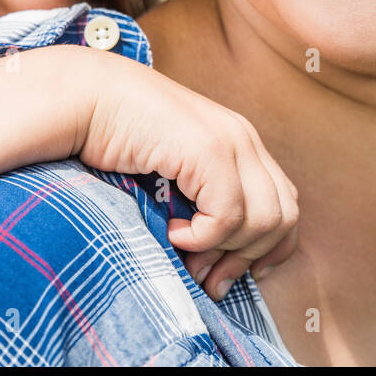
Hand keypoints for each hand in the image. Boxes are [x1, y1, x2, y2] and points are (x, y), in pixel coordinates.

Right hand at [75, 50, 298, 300]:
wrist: (88, 97)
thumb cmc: (119, 140)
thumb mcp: (174, 177)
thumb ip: (203, 202)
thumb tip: (219, 270)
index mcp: (241, 143)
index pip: (287, 205)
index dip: (272, 248)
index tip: (240, 273)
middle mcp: (244, 139)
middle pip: (284, 217)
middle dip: (248, 258)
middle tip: (209, 277)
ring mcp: (230, 141)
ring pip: (263, 221)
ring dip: (223, 250)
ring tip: (184, 249)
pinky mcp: (209, 150)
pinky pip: (227, 216)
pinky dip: (200, 237)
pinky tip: (170, 230)